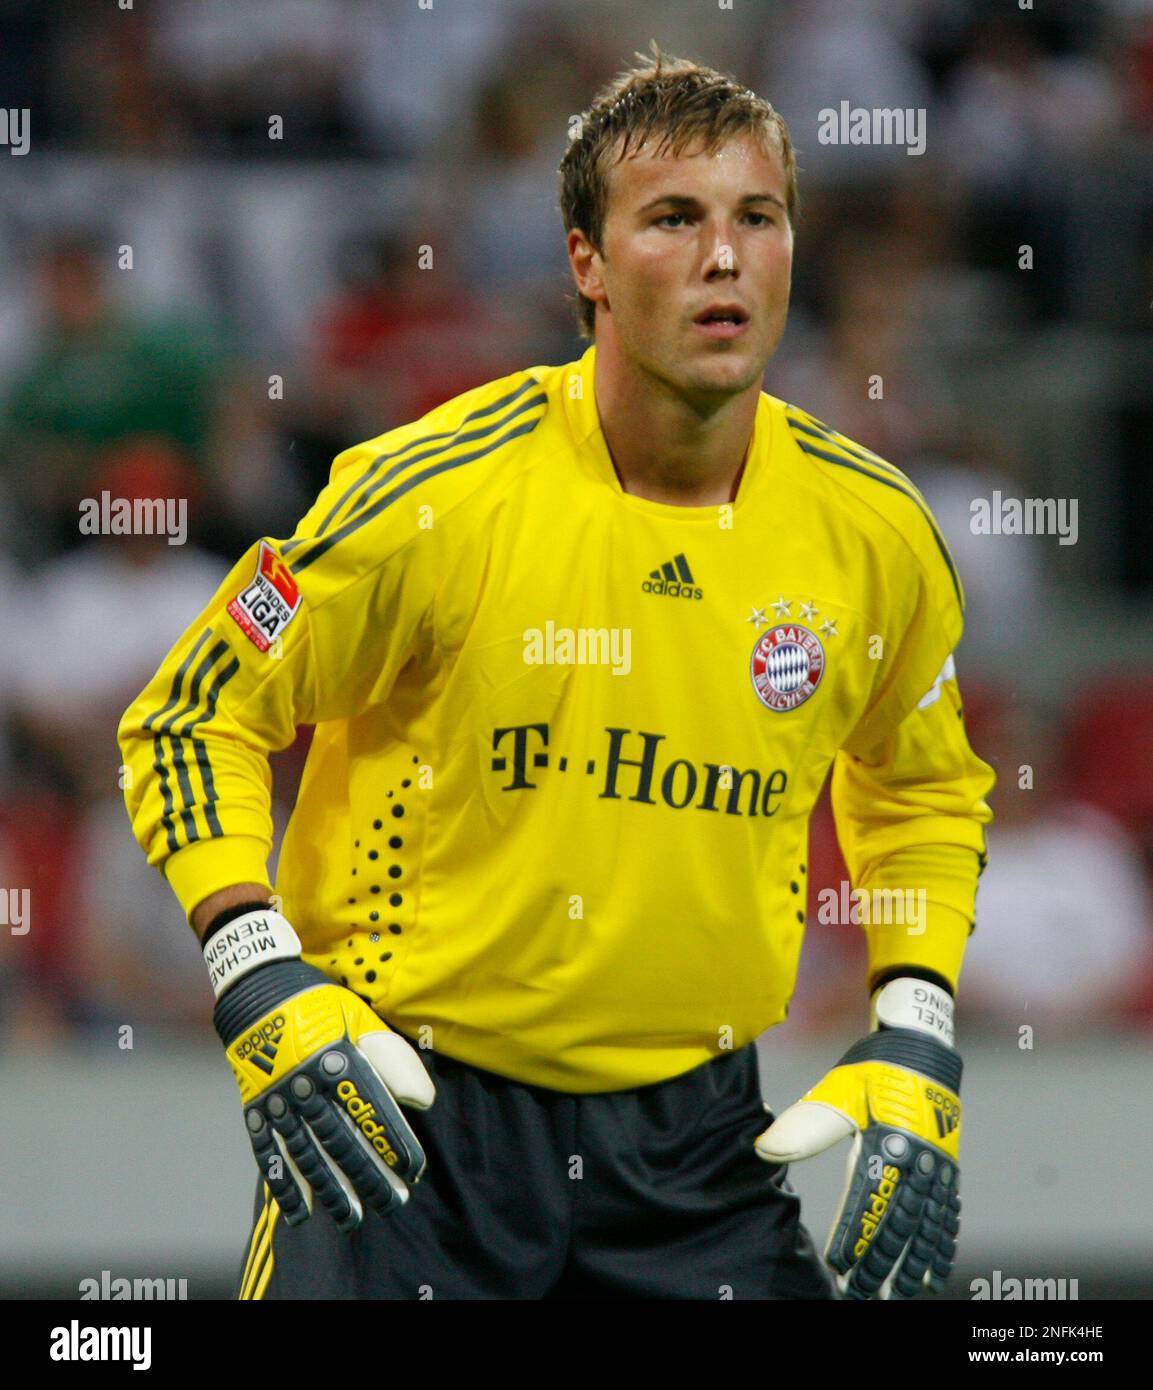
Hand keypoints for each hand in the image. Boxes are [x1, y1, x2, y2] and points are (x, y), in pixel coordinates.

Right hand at [206, 909, 434, 1231]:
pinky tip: (300, 1212)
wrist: (256, 987)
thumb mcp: (361, 1018)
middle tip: (392, 1202)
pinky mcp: (257, 1108)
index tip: (414, 1170)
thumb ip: (393, 1059)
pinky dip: (284, 1184)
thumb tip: (422, 1102)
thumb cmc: (319, 1004)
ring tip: (352, 1218)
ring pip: (308, 1154)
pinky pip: (269, 1153)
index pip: (373, 1113)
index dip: (395, 1144)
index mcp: (337, 1061)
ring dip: (331, 1189)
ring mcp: (279, 1100)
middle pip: (343, 1141)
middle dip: (370, 1176)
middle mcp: (308, 1086)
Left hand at [754, 1020, 960, 1298]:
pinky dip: (940, 1242)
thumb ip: (805, 1124)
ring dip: (913, 1261)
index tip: (838, 1265)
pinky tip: (934, 1266)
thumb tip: (764, 1148)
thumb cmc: (873, 1068)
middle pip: (898, 1221)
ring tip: (901, 1293)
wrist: (920, 1045)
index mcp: (887, 1142)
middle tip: (861, 1292)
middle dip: (880, 1261)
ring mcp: (936, 1164)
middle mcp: (916, 1159)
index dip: (854, 1235)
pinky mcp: (946, 1165)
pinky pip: (946, 1211)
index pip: (868, 1200)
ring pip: (925, 1223)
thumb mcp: (837, 1090)